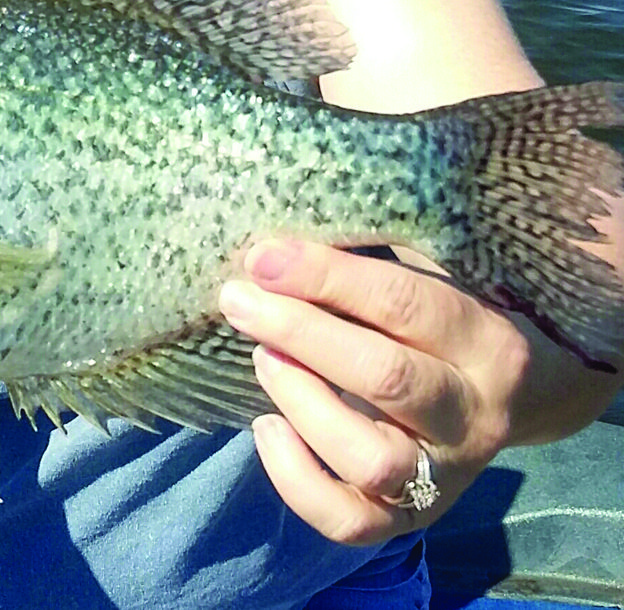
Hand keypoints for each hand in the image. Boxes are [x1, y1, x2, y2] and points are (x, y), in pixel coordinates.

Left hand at [218, 238, 621, 545]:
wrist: (526, 393)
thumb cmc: (449, 308)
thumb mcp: (430, 269)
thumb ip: (371, 254)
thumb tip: (276, 243)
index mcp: (485, 337)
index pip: (401, 303)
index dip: (324, 276)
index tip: (262, 257)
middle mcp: (474, 412)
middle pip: (386, 377)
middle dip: (299, 332)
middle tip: (239, 299)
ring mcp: (447, 473)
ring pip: (370, 459)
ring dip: (300, 402)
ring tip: (261, 357)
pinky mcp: (414, 516)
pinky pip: (351, 521)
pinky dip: (296, 480)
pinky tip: (267, 425)